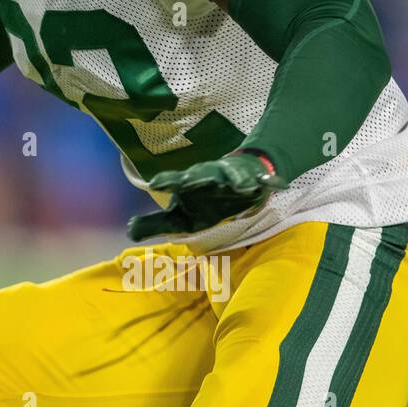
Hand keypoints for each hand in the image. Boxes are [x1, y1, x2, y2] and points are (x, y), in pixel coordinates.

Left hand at [127, 152, 285, 242]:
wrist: (236, 183)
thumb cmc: (203, 202)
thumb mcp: (179, 217)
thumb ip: (155, 224)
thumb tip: (129, 232)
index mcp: (189, 184)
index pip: (175, 181)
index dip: (166, 181)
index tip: (155, 183)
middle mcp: (210, 177)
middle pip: (203, 174)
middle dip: (199, 176)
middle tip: (192, 180)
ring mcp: (234, 177)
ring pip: (234, 175)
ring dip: (236, 178)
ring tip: (240, 184)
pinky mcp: (257, 180)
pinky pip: (265, 180)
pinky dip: (270, 181)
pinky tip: (277, 184)